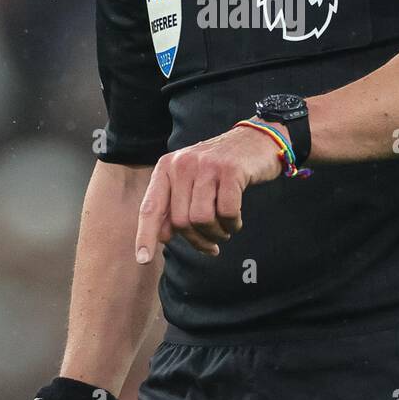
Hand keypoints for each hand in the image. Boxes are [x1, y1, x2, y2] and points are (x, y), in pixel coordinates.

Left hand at [135, 121, 286, 259]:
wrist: (255, 139)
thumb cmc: (220, 167)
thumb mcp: (190, 181)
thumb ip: (174, 206)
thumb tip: (163, 237)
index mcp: (166, 167)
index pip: (150, 207)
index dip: (145, 235)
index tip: (142, 260)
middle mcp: (182, 164)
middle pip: (181, 221)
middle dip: (198, 239)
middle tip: (212, 243)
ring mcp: (207, 165)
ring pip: (202, 219)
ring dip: (216, 233)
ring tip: (225, 230)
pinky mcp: (231, 170)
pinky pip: (227, 211)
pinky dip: (232, 223)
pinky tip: (235, 220)